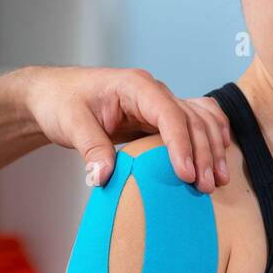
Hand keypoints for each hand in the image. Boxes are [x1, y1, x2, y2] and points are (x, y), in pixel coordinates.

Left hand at [17, 66, 230, 192]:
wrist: (53, 95)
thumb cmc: (61, 102)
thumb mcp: (70, 123)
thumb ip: (90, 147)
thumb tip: (104, 177)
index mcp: (135, 85)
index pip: (169, 112)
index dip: (181, 143)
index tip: (185, 174)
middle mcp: (153, 91)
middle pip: (191, 119)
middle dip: (203, 152)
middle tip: (204, 186)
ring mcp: (158, 102)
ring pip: (199, 120)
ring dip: (212, 148)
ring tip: (217, 181)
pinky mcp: (158, 117)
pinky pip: (193, 121)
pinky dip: (210, 136)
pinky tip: (219, 156)